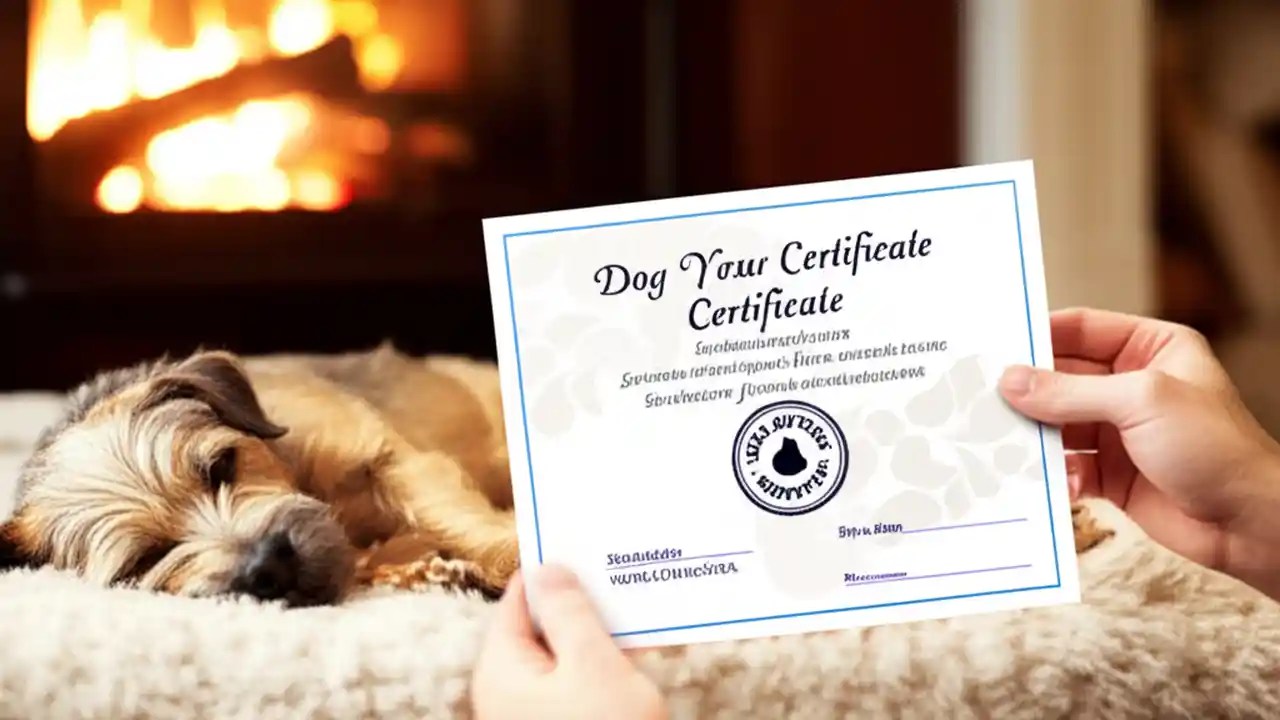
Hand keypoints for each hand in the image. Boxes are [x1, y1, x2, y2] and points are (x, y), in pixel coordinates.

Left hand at [471, 565, 668, 719]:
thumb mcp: (593, 665)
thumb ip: (569, 612)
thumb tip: (547, 567)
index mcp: (501, 667)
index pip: (520, 596)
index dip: (557, 567)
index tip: (593, 546)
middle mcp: (507, 690)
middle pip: (543, 627)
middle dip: (584, 604)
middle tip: (625, 577)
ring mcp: (532, 714)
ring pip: (565, 657)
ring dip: (599, 637)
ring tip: (639, 616)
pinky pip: (576, 686)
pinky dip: (602, 669)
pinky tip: (636, 660)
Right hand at [998, 307, 1279, 596]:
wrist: (1250, 524)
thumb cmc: (1216, 448)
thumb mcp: (1141, 402)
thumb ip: (1070, 391)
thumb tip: (1010, 381)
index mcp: (1151, 349)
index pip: (1081, 329)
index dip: (1038, 336)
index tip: (993, 347)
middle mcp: (1132, 385)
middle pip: (1061, 378)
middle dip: (1026, 391)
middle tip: (980, 397)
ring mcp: (1120, 430)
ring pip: (1057, 424)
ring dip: (1033, 435)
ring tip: (1002, 443)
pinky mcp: (1111, 473)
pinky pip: (1066, 465)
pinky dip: (1053, 474)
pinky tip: (1051, 483)